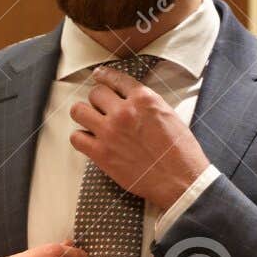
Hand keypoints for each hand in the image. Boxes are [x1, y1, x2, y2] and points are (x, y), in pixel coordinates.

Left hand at [69, 65, 209, 208]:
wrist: (180, 179)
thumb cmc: (180, 150)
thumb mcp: (169, 114)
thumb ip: (146, 103)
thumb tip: (130, 98)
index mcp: (144, 99)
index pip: (115, 78)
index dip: (104, 76)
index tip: (98, 76)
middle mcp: (124, 111)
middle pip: (94, 93)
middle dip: (98, 99)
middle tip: (102, 108)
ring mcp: (109, 132)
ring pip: (78, 111)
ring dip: (84, 114)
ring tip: (91, 121)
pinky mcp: (101, 153)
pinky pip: (76, 138)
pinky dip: (81, 138)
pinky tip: (89, 140)